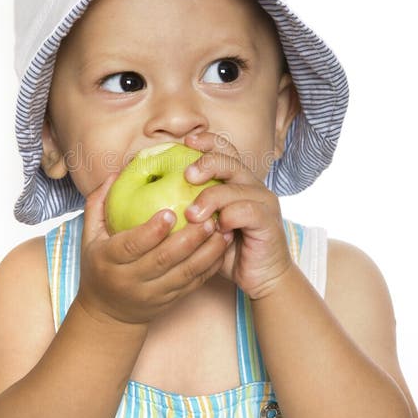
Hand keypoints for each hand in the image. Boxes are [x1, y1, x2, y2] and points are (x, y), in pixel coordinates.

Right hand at [77, 173, 233, 324]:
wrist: (108, 314)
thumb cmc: (99, 266)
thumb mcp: (89, 237)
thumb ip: (99, 204)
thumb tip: (116, 173)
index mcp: (109, 261)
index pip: (131, 246)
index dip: (152, 231)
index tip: (170, 212)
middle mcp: (131, 280)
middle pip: (163, 260)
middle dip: (188, 239)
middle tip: (207, 218)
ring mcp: (153, 293)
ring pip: (184, 273)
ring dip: (207, 252)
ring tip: (222, 230)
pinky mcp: (170, 300)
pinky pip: (194, 283)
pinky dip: (210, 266)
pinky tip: (222, 247)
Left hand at [182, 132, 293, 300]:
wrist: (260, 276)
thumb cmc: (227, 250)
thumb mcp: (204, 226)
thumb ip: (188, 207)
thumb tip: (149, 195)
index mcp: (236, 180)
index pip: (224, 150)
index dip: (207, 142)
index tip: (185, 142)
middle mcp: (251, 185)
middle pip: (230, 161)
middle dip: (206, 163)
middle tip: (186, 176)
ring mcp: (263, 201)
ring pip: (235, 187)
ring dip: (211, 197)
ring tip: (191, 215)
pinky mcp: (269, 221)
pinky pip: (247, 211)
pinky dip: (229, 216)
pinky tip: (218, 228)